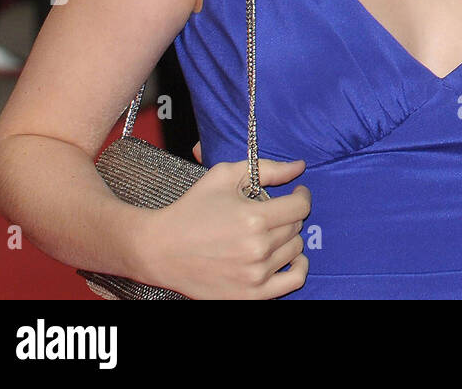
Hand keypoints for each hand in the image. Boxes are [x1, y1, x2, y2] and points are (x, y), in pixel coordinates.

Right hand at [141, 157, 310, 298]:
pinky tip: (287, 257)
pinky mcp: (250, 296)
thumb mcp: (225, 176)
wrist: (160, 250)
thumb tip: (300, 166)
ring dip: (288, 238)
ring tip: (270, 232)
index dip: (301, 195)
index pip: (300, 206)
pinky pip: (292, 282)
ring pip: (296, 250)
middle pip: (297, 227)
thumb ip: (268, 168)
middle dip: (288, 215)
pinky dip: (297, 268)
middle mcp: (258, 249)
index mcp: (254, 219)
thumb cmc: (192, 209)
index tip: (295, 192)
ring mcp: (255, 276)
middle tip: (272, 212)